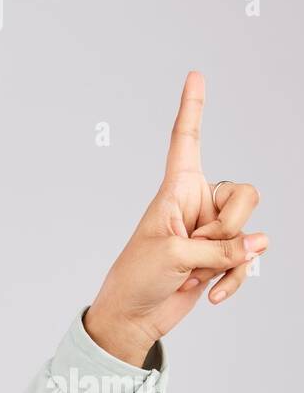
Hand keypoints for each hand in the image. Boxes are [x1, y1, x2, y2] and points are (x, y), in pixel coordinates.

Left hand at [84, 71, 267, 366]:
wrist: (133, 318)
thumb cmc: (137, 279)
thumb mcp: (175, 255)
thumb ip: (221, 246)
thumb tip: (259, 244)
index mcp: (176, 190)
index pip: (186, 141)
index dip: (192, 108)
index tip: (194, 74)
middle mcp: (197, 203)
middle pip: (244, 194)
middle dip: (227, 227)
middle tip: (193, 249)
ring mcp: (211, 230)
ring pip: (249, 228)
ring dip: (224, 257)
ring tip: (191, 271)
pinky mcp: (219, 256)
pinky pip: (247, 258)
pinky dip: (232, 279)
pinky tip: (211, 295)